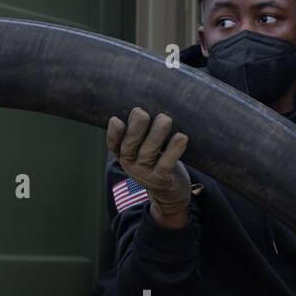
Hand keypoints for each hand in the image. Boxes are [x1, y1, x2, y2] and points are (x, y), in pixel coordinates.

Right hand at [106, 107, 191, 227]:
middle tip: (142, 112)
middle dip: (136, 128)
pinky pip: (166, 164)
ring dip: (157, 134)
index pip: (113, 143)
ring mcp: (145, 173)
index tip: (116, 120)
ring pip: (148, 152)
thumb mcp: (145, 146)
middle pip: (130, 145)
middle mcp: (131, 163)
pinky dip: (174, 150)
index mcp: (123, 153)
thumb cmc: (158, 159)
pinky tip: (181, 137)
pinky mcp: (162, 180)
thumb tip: (146, 103)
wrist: (170, 192)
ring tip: (165, 119)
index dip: (113, 134)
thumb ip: (143, 129)